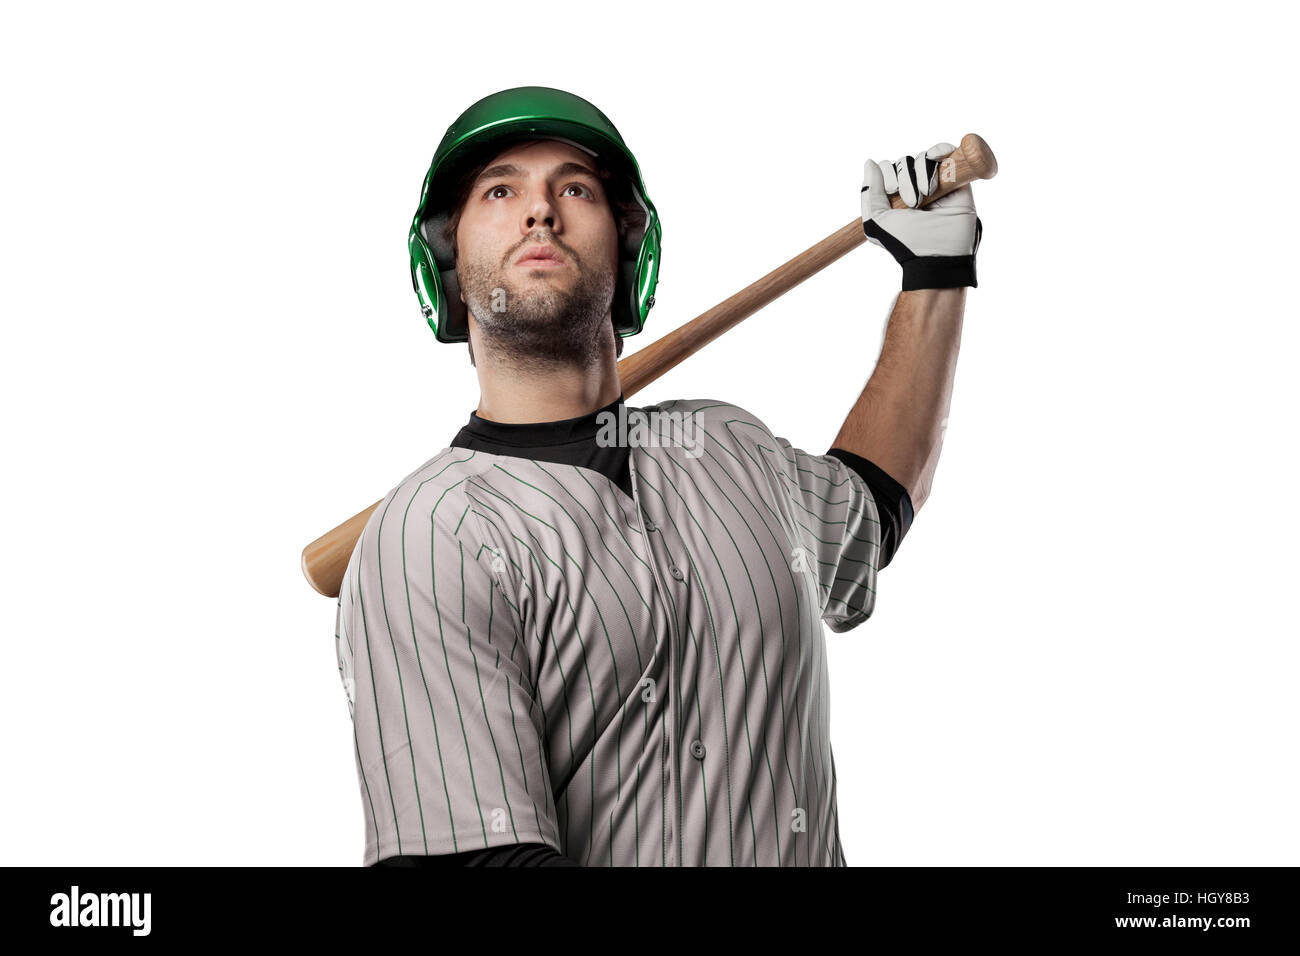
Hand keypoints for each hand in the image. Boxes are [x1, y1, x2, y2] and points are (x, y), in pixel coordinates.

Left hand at [861, 143, 981, 289]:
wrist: (939, 253)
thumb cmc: (906, 241)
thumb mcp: (876, 221)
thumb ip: (870, 192)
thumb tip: (870, 162)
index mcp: (896, 196)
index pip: (887, 169)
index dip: (887, 175)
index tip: (893, 192)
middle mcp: (915, 187)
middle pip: (904, 162)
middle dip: (905, 179)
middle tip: (912, 202)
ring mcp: (937, 182)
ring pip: (923, 158)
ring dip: (921, 174)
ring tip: (925, 196)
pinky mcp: (957, 178)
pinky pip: (944, 152)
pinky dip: (939, 151)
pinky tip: (938, 161)